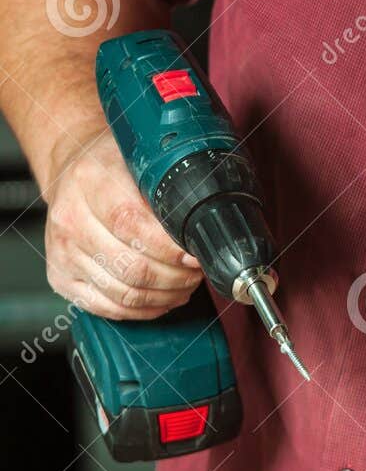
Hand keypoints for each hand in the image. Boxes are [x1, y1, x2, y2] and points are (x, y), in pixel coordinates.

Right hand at [44, 128, 202, 318]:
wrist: (70, 175)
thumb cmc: (110, 168)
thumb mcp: (137, 161)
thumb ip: (164, 188)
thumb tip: (200, 223)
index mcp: (89, 182)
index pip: (131, 224)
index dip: (169, 248)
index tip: (196, 255)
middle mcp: (69, 218)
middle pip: (131, 266)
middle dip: (175, 276)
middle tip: (196, 272)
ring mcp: (62, 252)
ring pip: (123, 292)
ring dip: (164, 295)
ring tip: (185, 285)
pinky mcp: (60, 278)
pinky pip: (107, 307)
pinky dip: (142, 310)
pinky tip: (162, 299)